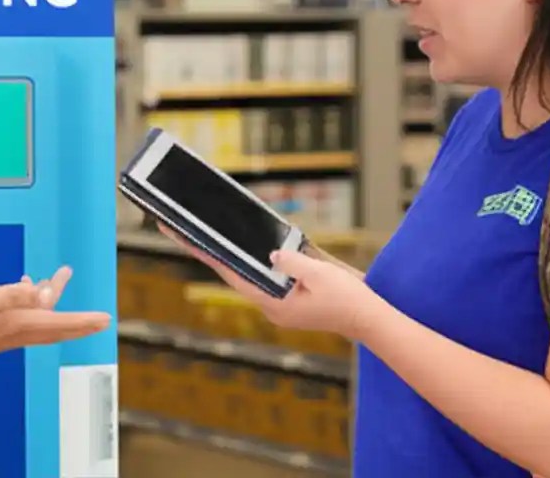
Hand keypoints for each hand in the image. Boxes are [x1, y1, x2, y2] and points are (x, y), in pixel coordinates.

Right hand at [0, 266, 110, 361]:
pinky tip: (21, 292)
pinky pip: (23, 321)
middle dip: (78, 319)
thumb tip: (37, 292)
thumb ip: (10, 294)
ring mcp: (4, 336)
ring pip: (40, 322)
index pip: (59, 322)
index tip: (104, 320)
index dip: (84, 321)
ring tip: (54, 281)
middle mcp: (14, 333)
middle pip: (55, 326)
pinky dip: (31, 307)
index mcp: (15, 323)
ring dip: (52, 304)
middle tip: (98, 317)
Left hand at [158, 224, 380, 340]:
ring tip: (205, 236)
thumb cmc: (348, 299)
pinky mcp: (288, 302)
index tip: (179, 236)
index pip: (230, 273)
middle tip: (179, 228)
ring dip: (230, 258)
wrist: (371, 321)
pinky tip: (245, 249)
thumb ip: (293, 262)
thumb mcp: (320, 274)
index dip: (203, 252)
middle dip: (208, 251)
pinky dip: (253, 263)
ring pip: (248, 276)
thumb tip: (273, 254)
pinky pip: (265, 279)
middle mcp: (270, 306)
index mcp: (273, 303)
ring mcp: (278, 306)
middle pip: (233, 273)